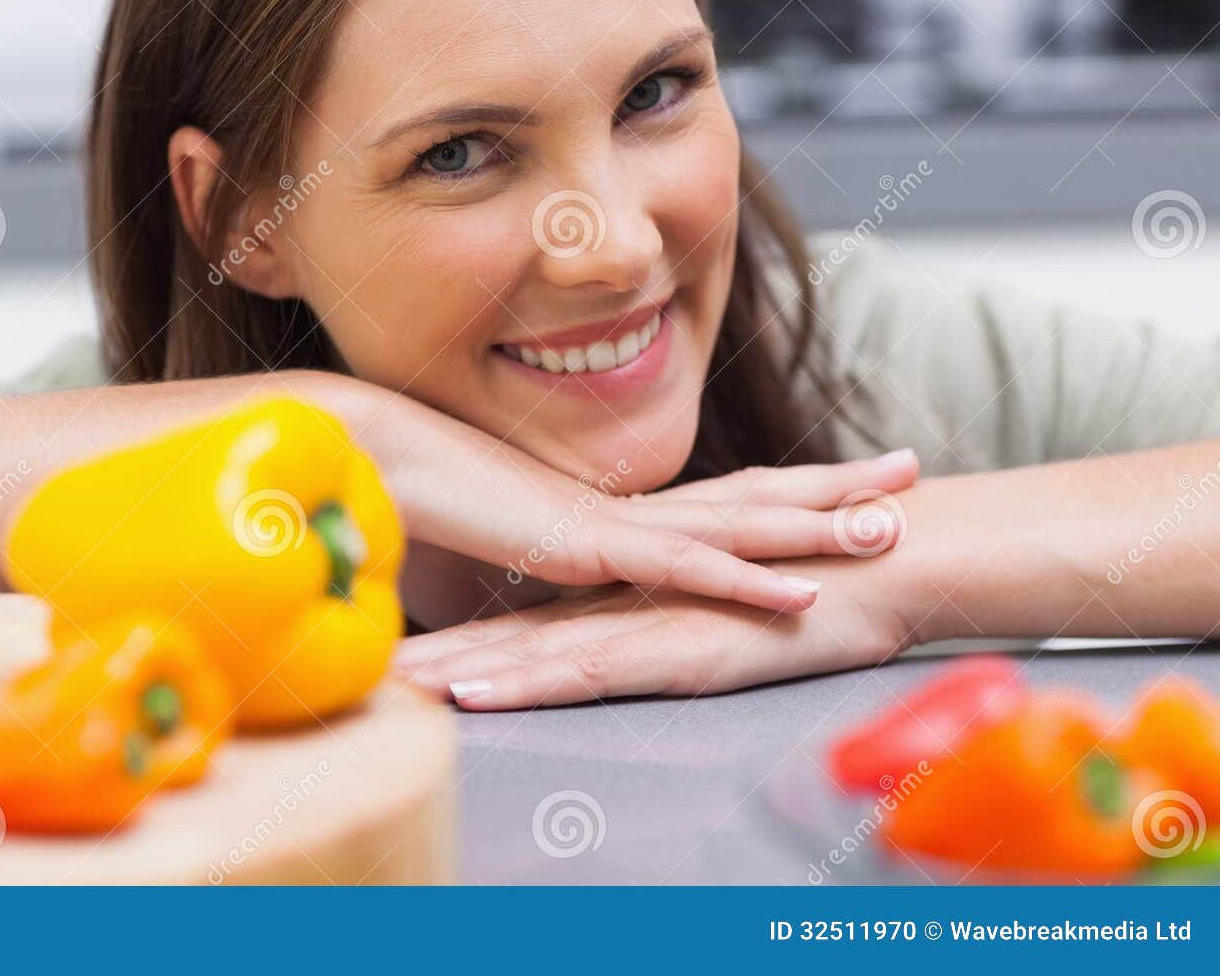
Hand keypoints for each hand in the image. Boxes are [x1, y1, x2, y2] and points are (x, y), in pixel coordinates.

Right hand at [349, 377, 918, 621]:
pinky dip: (746, 582)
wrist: (380, 460)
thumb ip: (552, 561)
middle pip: (751, 492)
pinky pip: (683, 570)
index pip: (724, 494)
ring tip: (893, 522)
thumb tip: (570, 575)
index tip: (849, 476)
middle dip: (834, 484)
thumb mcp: (512, 543)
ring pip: (737, 524)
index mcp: (620, 508)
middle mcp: (631, 508)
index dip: (789, 484)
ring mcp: (616, 524)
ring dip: (818, 524)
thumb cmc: (431, 495)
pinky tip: (803, 592)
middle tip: (907, 467)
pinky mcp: (590, 549)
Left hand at [391, 566, 916, 709]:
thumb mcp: (734, 601)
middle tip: (363, 666)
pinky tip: (473, 695)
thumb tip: (653, 632)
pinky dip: (524, 682)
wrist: (887, 554)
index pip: (533, 618)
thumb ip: (685, 611)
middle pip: (511, 633)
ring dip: (455, 670)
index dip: (467, 632)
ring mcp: (643, 623)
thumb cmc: (818, 576)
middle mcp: (623, 605)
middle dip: (437, 654)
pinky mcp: (675, 646)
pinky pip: (585, 670)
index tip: (403, 643)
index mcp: (631, 597)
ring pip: (528, 652)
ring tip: (386, 685)